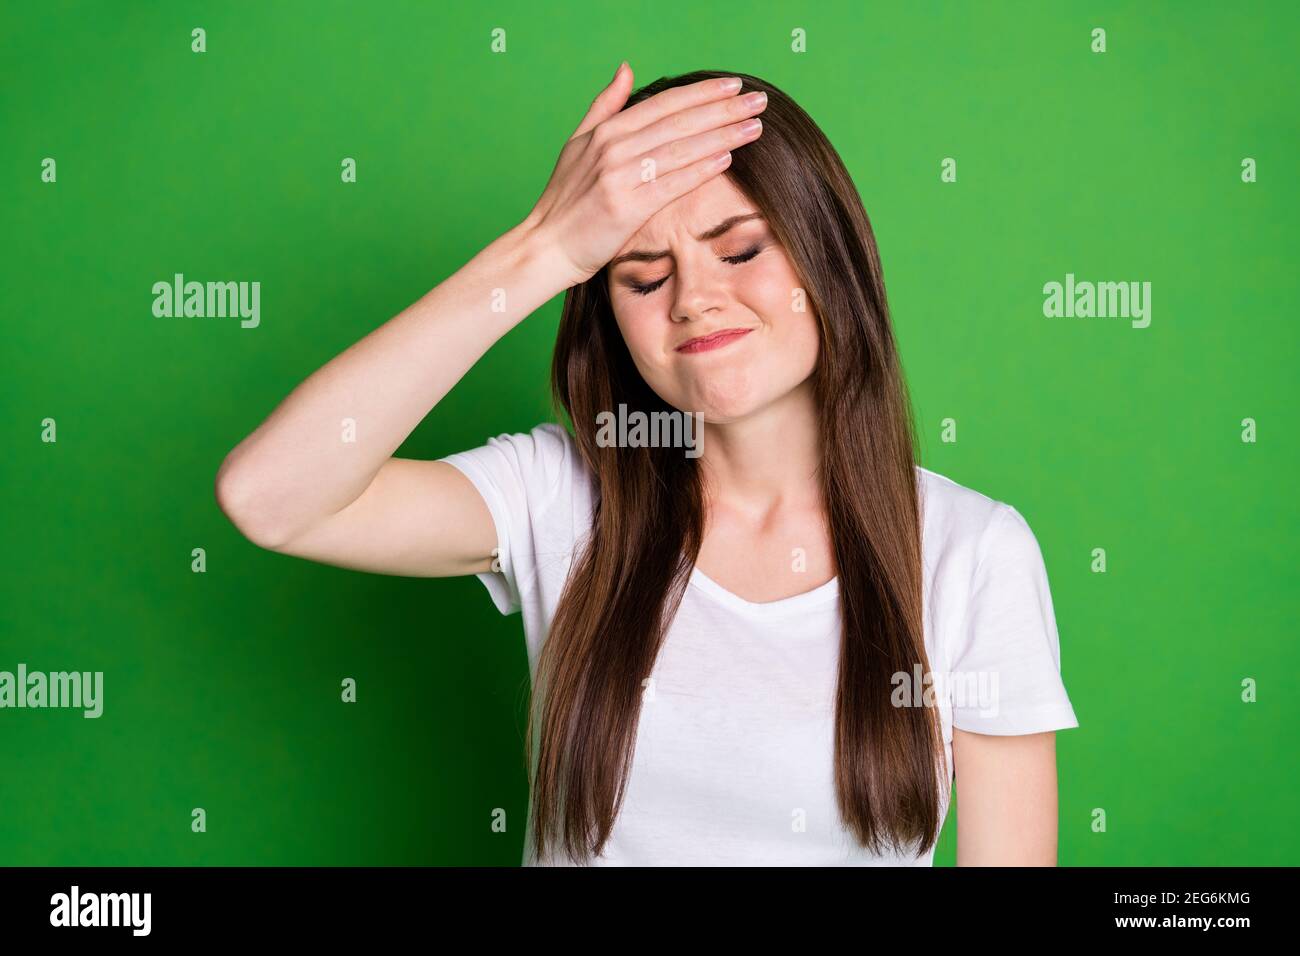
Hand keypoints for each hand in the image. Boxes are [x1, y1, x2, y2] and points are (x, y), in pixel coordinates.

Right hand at [521, 62, 766, 287]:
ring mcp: (619, 177)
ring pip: (681, 149)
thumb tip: (627, 68)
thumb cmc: (565, 201)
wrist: (546, 247)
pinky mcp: (627, 208)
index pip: (665, 104)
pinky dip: (701, 169)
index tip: (734, 86)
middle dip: (723, 109)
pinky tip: (727, 158)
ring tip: (754, 127)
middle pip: (680, 122)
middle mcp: (614, 148)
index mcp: (607, 130)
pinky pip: (672, 184)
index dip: (702, 93)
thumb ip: (605, 105)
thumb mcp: (578, 143)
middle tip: (759, 101)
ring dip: (722, 135)